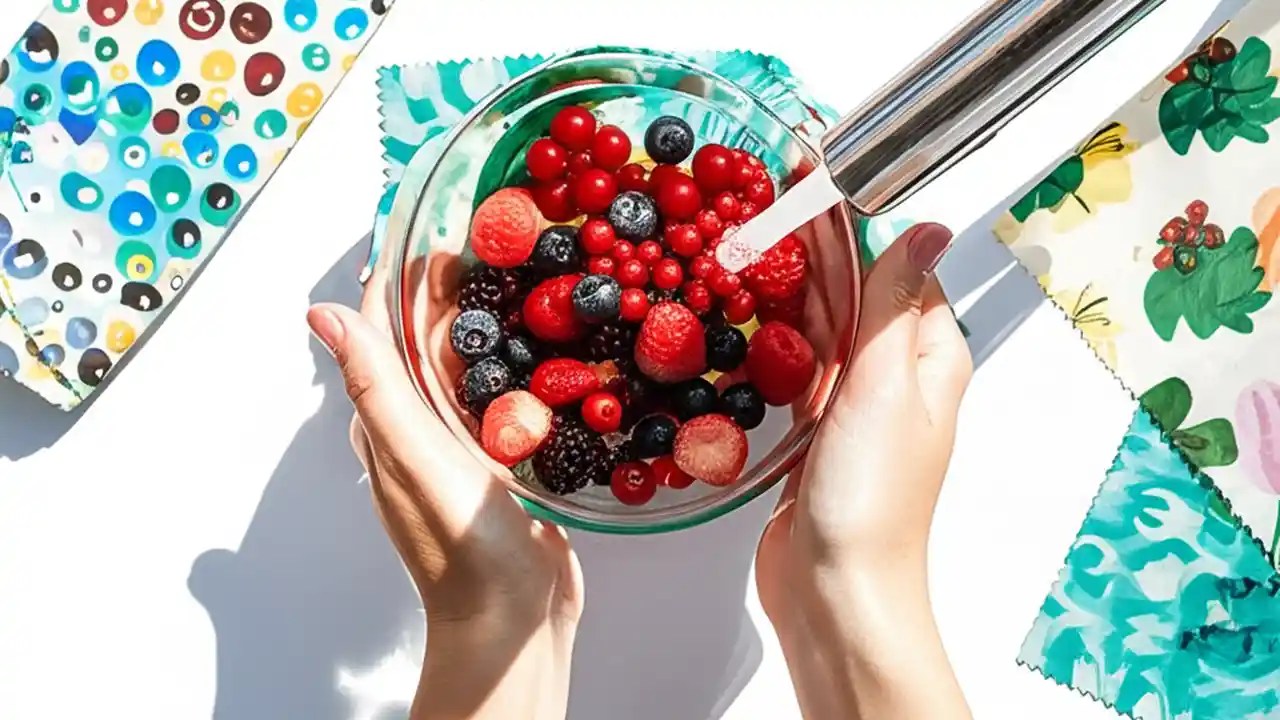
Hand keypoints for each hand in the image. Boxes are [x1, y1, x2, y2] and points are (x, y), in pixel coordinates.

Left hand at [307, 250, 581, 719]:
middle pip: (424, 337)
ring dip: (484, 319)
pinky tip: (546, 347)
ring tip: (522, 273)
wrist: (512, 620)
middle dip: (449, 287)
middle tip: (493, 238)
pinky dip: (515, 361)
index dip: (402, 274)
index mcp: (386, 418)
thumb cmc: (464, 550)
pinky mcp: (499, 460)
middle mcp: (416, 425)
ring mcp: (459, 443)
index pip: (380, 325)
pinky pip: (500, 395)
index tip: (435, 229)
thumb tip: (320, 314)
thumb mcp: (417, 458)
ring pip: (465, 364)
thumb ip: (376, 387)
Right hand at [755, 223, 972, 719]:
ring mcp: (854, 407)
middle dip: (817, 256)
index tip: (814, 188)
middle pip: (857, 298)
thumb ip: (896, 303)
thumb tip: (930, 227)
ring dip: (791, 295)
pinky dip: (774, 344)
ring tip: (746, 247)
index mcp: (931, 361)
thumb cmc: (870, 496)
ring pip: (822, 333)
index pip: (901, 271)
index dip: (858, 228)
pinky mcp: (813, 435)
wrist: (833, 589)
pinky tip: (744, 319)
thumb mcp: (887, 384)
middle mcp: (897, 380)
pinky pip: (795, 373)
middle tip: (766, 208)